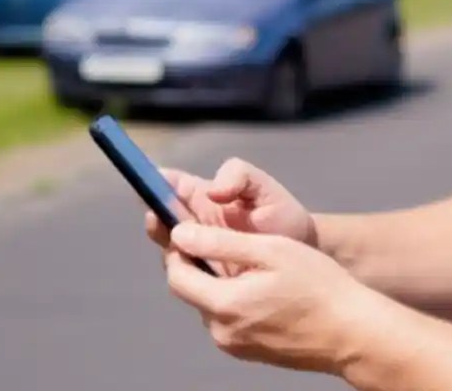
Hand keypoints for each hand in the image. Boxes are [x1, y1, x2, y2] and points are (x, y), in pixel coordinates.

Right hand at [147, 158, 316, 275]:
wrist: (302, 252)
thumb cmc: (280, 212)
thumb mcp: (262, 186)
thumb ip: (238, 175)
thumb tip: (211, 191)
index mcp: (201, 196)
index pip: (170, 186)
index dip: (155, 183)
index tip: (149, 184)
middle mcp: (193, 224)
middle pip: (161, 219)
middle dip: (155, 217)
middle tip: (156, 217)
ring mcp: (198, 251)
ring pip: (170, 248)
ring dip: (168, 246)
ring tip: (177, 243)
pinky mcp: (207, 277)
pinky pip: (186, 275)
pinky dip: (183, 272)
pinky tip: (192, 269)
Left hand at [164, 223, 379, 374]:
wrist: (352, 334)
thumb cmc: (319, 286)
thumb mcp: (272, 250)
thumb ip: (221, 242)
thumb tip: (179, 234)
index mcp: (224, 305)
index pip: (176, 275)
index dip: (178, 249)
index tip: (190, 229)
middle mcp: (222, 332)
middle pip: (192, 291)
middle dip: (199, 264)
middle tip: (223, 241)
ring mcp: (236, 346)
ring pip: (211, 305)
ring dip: (219, 283)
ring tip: (252, 265)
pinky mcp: (250, 353)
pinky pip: (229, 320)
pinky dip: (236, 300)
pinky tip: (264, 288)